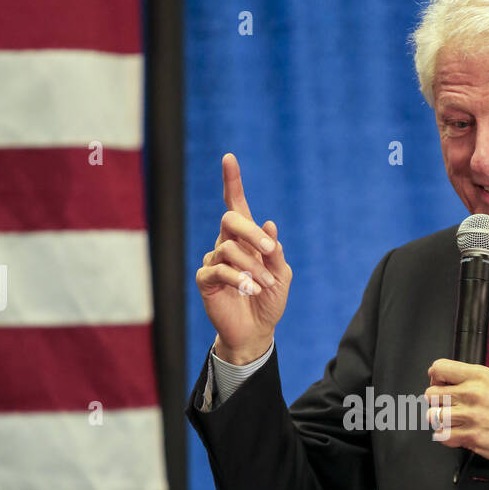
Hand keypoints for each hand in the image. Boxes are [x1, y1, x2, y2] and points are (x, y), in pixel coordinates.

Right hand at [195, 153, 291, 362]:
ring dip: (252, 267)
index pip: (236, 205)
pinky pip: (218, 269)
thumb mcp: (282, 275)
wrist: (256, 331)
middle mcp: (227, 244)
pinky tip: (251, 289)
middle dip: (251, 233)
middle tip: (269, 251)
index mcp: (246, 238)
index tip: (229, 158)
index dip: (232, 182)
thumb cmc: (269, 300)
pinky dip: (239, 278)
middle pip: (230, 220)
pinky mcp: (206, 280)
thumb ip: (276, 252)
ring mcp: (214, 260)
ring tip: (265, 284)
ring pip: (228, 248)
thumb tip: (269, 224)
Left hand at [425, 359, 488, 475]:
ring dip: (440, 421)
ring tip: (453, 422)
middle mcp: (473, 393)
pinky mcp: (470, 437)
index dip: (436, 378)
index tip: (441, 385)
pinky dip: (446, 437)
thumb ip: (471, 381)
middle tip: (449, 407)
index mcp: (480, 377)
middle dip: (437, 402)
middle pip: (431, 393)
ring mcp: (470, 415)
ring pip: (432, 415)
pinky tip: (458, 434)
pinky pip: (441, 435)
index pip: (439, 368)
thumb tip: (447, 381)